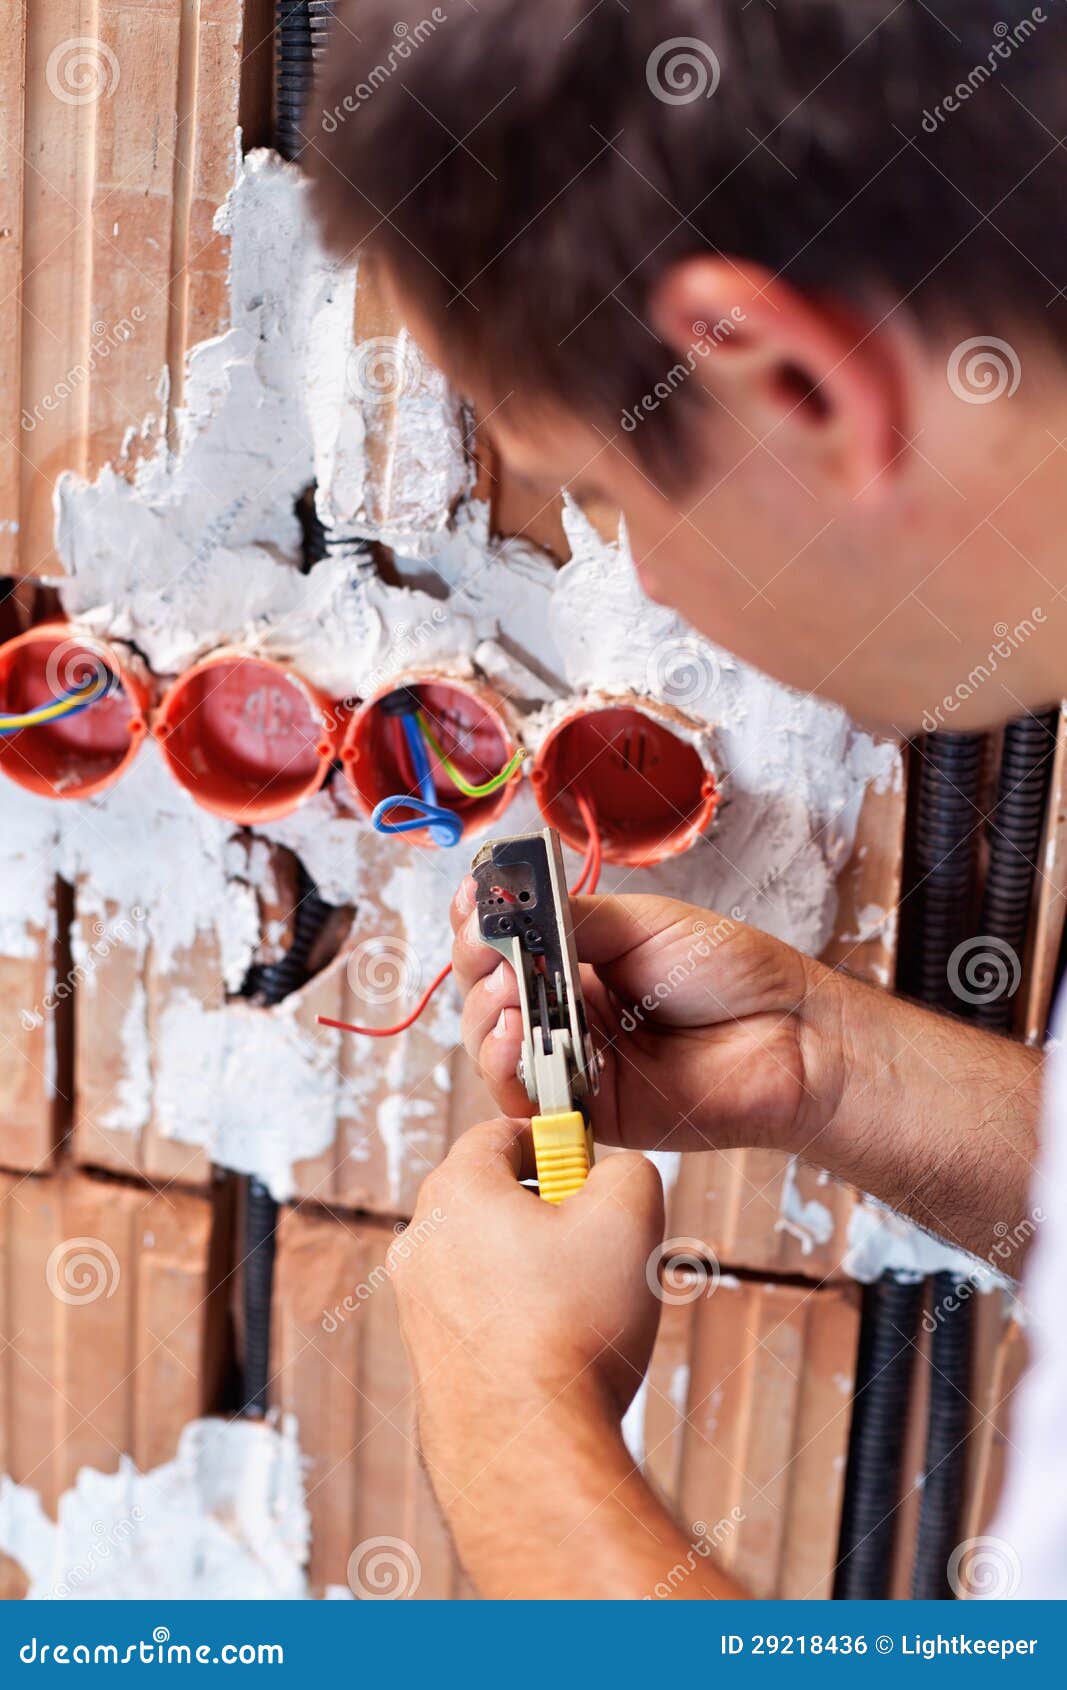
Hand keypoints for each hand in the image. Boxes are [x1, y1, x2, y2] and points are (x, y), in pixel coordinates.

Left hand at [391, 1117, 663, 1498]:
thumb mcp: (630, 1217)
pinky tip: (557, 1348)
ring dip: (533, 1264)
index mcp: (455, 1190)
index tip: (589, 1172)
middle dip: (547, 1208)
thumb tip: (615, 1174)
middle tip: (598, 1240)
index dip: (555, 1143)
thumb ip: (626, 1168)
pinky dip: (515, 1315)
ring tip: (585, 1303)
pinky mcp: (425, 1357)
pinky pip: (476, 1310)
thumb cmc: (574, 1328)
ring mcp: (414, 1303)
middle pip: (490, 1195)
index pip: (500, 1133)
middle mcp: (418, 1240)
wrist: (526, 1448)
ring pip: (484, 1255)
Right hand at [451, 881, 843, 1160]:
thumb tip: (510, 907)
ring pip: (495, 1048)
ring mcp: (576, 1063)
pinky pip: (528, 1099)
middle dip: (477, 968)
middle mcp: (569, 1013)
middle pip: (488, 996)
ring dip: (485, 1017)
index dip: (478, 924)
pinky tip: (511, 1038)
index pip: (505, 943)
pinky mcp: (590, 1111)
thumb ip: (572, 920)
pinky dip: (506, 1070)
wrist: (791, 1033)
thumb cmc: (729, 971)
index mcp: (579, 961)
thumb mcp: (643, 923)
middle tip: (489, 949)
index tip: (470, 900)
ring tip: (506, 993)